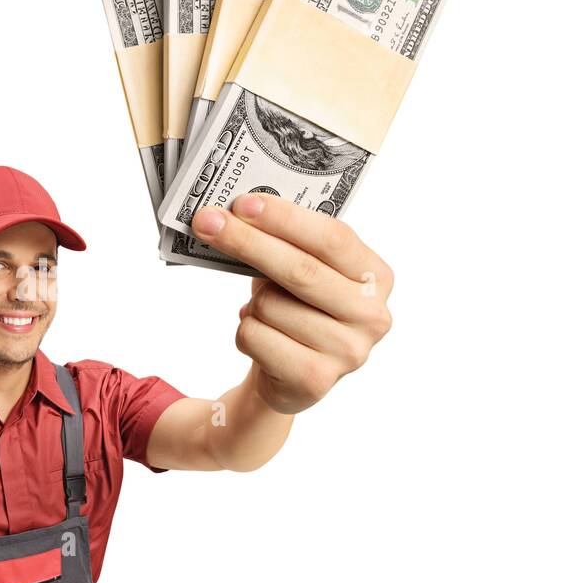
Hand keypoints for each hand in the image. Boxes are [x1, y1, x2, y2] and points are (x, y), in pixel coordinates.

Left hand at [191, 193, 393, 415]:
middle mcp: (372, 315)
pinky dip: (245, 331)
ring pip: (270, 306)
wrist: (292, 377)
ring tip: (264, 312)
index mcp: (376, 276)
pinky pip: (255, 337)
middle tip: (207, 222)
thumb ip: (287, 242)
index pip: (333, 238)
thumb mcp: (303, 269)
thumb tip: (236, 215)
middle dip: (247, 241)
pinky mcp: (316, 380)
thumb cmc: (297, 308)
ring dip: (253, 304)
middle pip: (301, 269)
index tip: (243, 203)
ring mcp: (349, 351)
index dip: (286, 218)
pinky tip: (263, 338)